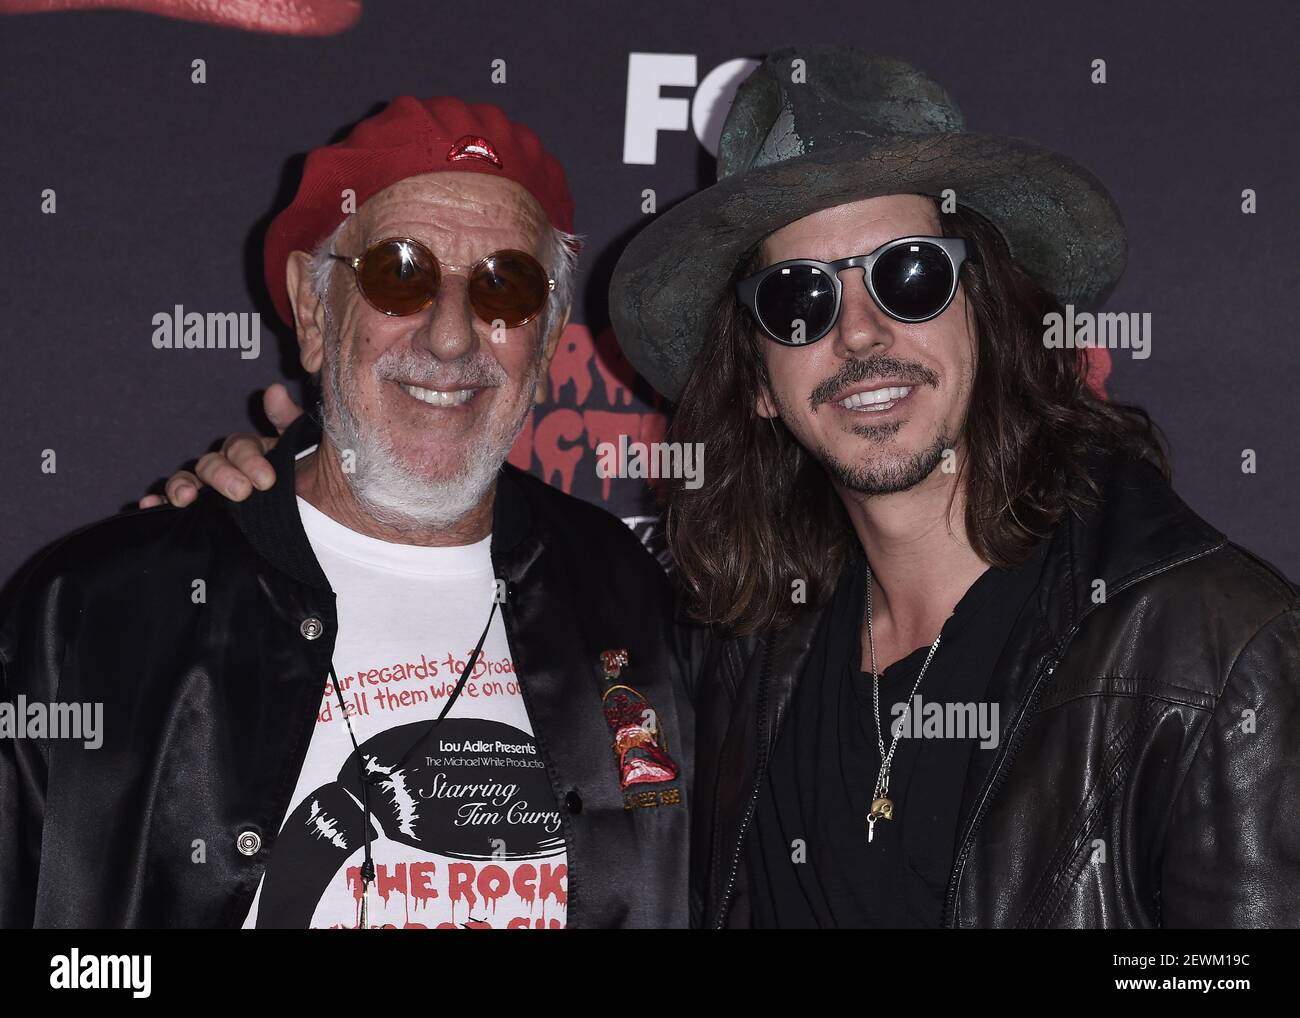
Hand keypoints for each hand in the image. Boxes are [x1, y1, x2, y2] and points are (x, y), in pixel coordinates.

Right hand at [139, 384, 302, 507]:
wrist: (325, 525)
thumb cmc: (318, 482)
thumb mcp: (309, 448)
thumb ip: (291, 421)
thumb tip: (273, 390)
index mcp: (255, 452)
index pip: (240, 447)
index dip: (249, 460)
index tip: (266, 480)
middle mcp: (232, 470)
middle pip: (212, 464)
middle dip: (222, 476)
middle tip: (242, 493)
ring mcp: (218, 493)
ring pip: (191, 481)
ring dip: (182, 486)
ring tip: (186, 499)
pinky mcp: (209, 517)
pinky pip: (178, 506)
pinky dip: (159, 502)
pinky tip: (150, 505)